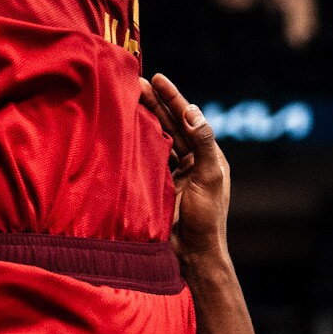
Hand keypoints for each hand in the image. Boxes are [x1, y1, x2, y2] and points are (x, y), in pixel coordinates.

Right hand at [140, 73, 230, 263]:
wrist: (190, 255)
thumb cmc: (206, 219)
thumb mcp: (210, 177)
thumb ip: (204, 142)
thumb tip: (193, 110)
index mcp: (207, 157)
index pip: (188, 119)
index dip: (172, 97)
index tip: (156, 78)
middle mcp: (190, 161)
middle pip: (169, 124)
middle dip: (153, 102)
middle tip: (134, 82)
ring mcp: (172, 172)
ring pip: (155, 137)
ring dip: (142, 118)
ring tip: (126, 99)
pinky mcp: (156, 184)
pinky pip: (144, 156)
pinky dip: (135, 141)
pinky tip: (122, 129)